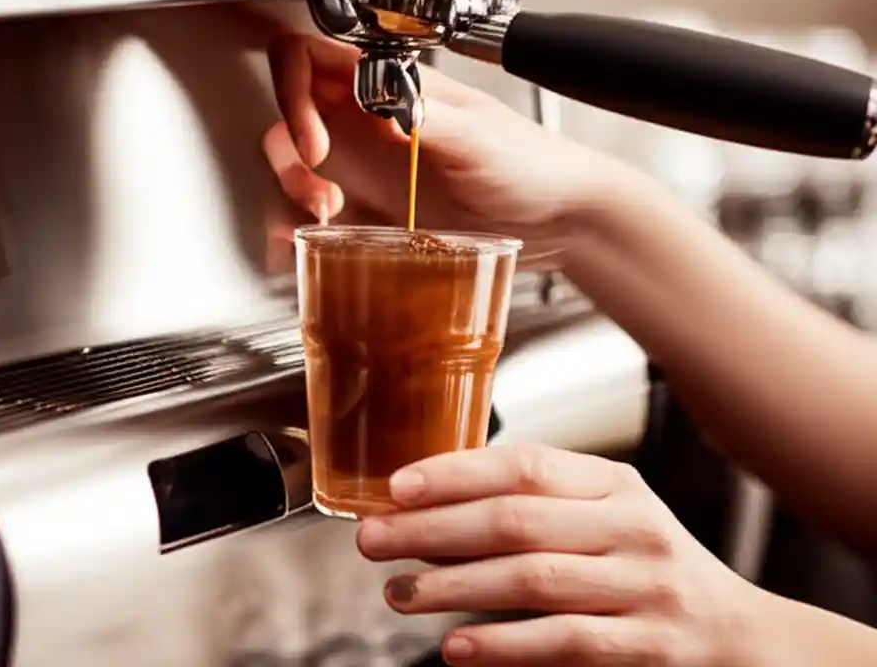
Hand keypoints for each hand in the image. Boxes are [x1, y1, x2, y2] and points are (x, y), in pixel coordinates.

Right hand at [262, 35, 654, 254]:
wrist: (561, 222)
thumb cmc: (534, 166)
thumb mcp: (480, 137)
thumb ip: (427, 117)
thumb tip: (380, 103)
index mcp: (391, 87)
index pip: (311, 62)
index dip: (294, 94)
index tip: (316, 142)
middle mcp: (371, 123)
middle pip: (291, 114)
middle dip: (289, 150)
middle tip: (319, 184)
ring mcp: (370, 167)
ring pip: (297, 163)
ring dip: (295, 188)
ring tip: (328, 213)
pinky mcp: (374, 212)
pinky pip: (320, 212)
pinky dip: (305, 225)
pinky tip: (323, 238)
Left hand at [357, 443, 768, 665]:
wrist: (739, 637)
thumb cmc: (645, 568)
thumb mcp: (604, 518)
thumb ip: (533, 508)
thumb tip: (424, 512)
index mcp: (614, 484)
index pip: (524, 465)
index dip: (453, 473)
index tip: (395, 487)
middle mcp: (632, 527)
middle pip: (516, 520)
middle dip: (432, 529)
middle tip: (373, 540)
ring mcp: (644, 586)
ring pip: (533, 578)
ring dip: (452, 586)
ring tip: (397, 593)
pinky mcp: (648, 646)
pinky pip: (564, 642)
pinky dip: (503, 644)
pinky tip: (455, 646)